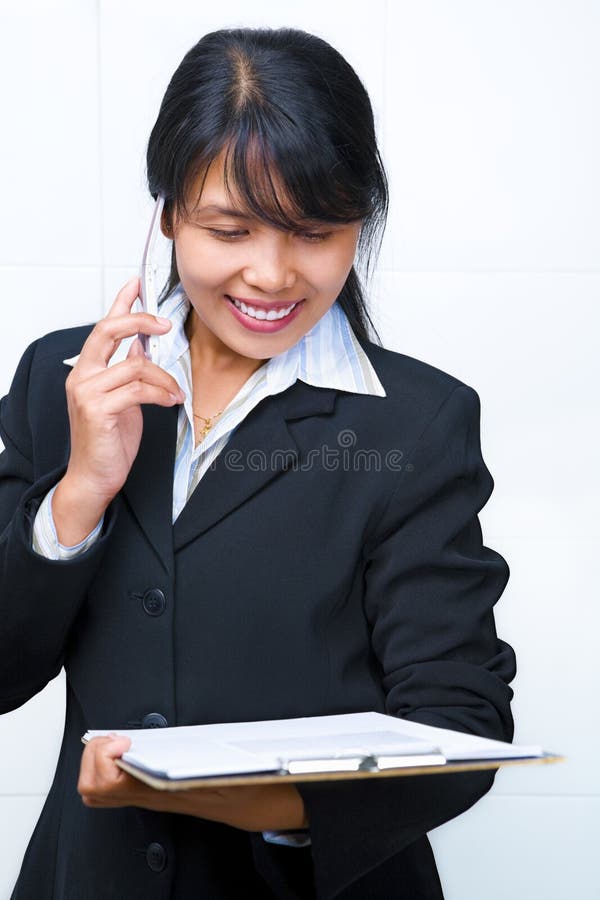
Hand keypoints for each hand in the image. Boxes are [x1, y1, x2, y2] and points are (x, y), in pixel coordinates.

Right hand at [52, 278, 185, 543]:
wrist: (94, 476)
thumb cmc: (109, 440)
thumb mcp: (122, 399)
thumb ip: (128, 372)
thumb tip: (142, 347)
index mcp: (87, 370)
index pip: (103, 327)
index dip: (120, 302)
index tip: (136, 283)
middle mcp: (81, 376)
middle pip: (108, 331)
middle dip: (139, 320)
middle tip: (165, 323)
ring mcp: (86, 392)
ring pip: (135, 366)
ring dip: (164, 377)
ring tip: (177, 393)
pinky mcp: (97, 410)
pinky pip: (138, 390)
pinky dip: (160, 393)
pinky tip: (171, 401)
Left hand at [78, 735, 308, 831]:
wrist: (263, 807)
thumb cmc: (252, 786)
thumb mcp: (236, 768)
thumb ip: (212, 760)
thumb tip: (190, 749)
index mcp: (165, 792)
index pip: (108, 784)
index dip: (105, 757)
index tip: (123, 739)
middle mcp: (152, 797)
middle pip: (93, 788)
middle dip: (94, 756)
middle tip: (117, 737)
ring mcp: (151, 798)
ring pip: (98, 791)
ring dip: (100, 761)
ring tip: (120, 740)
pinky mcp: (157, 794)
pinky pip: (114, 788)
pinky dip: (111, 765)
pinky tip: (130, 748)